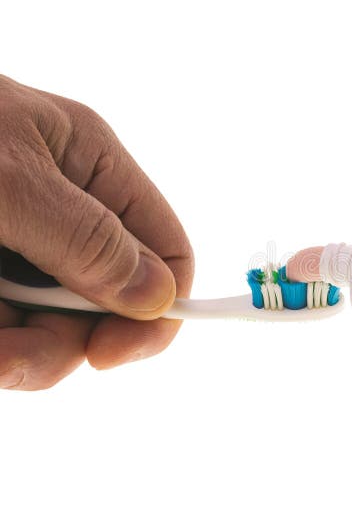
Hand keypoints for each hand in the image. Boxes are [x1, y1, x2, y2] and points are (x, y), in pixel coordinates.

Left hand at [0, 75, 193, 388]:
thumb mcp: (7, 180)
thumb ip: (88, 239)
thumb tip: (157, 295)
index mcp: (85, 165)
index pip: (162, 246)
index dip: (157, 305)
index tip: (116, 352)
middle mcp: (58, 208)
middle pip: (105, 299)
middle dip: (68, 340)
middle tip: (15, 360)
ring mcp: (13, 245)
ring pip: (49, 327)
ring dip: (20, 354)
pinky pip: (4, 330)